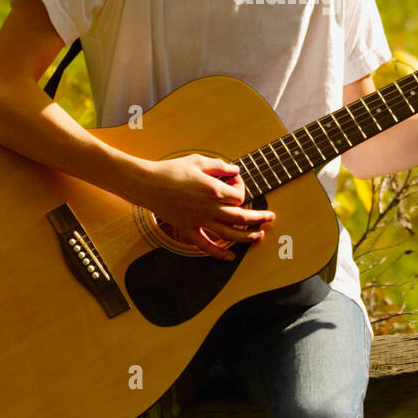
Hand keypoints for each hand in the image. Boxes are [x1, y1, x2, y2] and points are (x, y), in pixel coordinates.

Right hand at [124, 153, 275, 261]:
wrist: (148, 184)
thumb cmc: (172, 169)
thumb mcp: (198, 160)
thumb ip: (219, 165)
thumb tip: (235, 170)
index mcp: (213, 190)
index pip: (238, 196)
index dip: (242, 189)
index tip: (236, 183)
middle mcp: (209, 208)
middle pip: (240, 217)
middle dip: (258, 218)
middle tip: (270, 218)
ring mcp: (198, 220)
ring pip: (228, 234)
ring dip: (246, 237)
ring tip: (258, 236)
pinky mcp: (187, 228)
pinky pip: (205, 244)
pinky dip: (218, 252)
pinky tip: (229, 256)